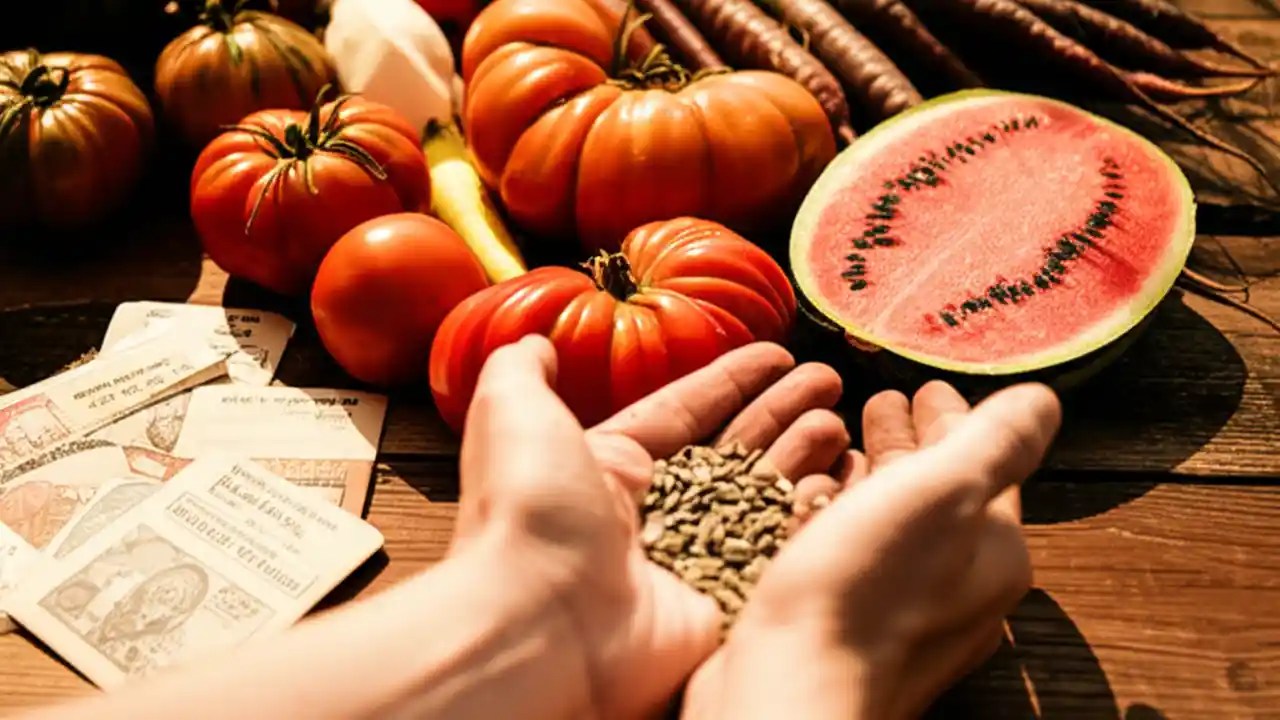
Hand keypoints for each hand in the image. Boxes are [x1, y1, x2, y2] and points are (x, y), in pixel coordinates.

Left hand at [447, 335, 852, 719]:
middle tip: (830, 379)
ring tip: (842, 420)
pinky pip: (775, 550)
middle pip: (732, 450)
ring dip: (803, 454)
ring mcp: (688, 561)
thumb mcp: (511, 411)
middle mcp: (650, 514)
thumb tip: (537, 343)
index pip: (684, 412)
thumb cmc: (526, 510)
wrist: (540, 620)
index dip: (732, 381)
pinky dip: (810, 515)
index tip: (779, 353)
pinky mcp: (720, 604)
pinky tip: (843, 477)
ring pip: (760, 496)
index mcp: (606, 467)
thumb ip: (524, 368)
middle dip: (781, 411)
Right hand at [683, 380, 1061, 719]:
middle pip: (937, 495)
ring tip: (840, 439)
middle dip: (911, 443)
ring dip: (869, 475)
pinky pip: (848, 554)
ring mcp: (899, 612)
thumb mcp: (945, 490)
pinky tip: (807, 499)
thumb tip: (1043, 396)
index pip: (985, 468)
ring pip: (890, 524)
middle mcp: (956, 590)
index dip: (954, 419)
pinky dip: (835, 517)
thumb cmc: (868, 589)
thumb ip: (996, 439)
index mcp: (994, 557)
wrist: (792, 684)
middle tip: (881, 401)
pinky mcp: (843, 623)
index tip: (925, 384)